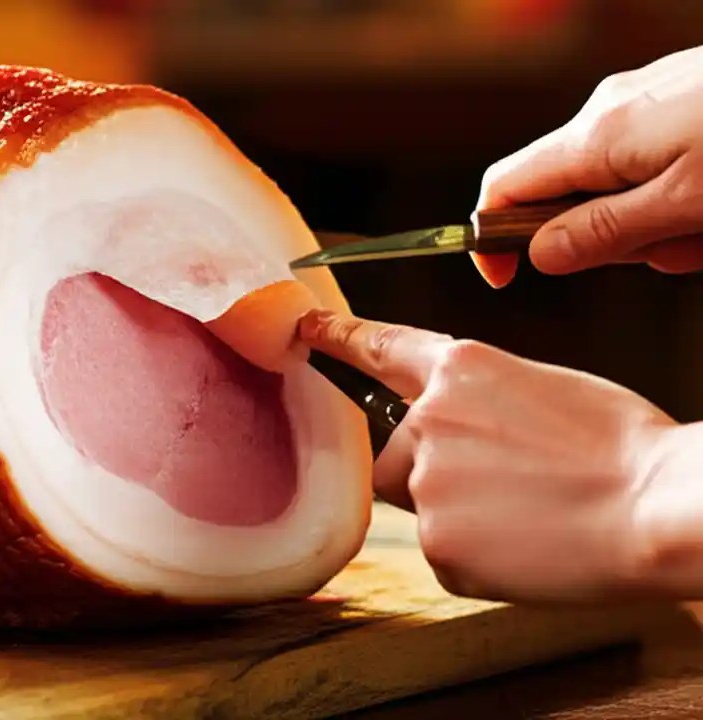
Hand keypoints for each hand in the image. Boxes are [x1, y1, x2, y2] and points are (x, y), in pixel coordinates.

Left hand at [298, 308, 684, 602]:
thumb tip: (462, 432)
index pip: (379, 347)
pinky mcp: (437, 544)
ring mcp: (428, 483)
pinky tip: (529, 547)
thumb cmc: (625, 448)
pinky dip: (479, 558)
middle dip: (428, 470)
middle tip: (500, 486)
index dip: (336, 338)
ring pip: (420, 504)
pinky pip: (443, 552)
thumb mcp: (545, 389)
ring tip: (527, 515)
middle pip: (392, 452)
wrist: (660, 509)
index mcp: (461, 367)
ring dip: (458, 513)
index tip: (302, 332)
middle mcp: (428, 419)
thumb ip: (482, 402)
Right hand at [474, 45, 702, 287]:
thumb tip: (537, 255)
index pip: (504, 188)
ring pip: (621, 183)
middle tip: (674, 250)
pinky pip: (658, 161)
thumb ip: (605, 233)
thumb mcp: (686, 207)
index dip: (492, 238)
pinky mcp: (682, 99)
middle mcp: (610, 111)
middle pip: (569, 193)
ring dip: (662, 222)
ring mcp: (648, 99)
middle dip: (614, 237)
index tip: (508, 280)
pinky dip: (684, 194)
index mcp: (597, 136)